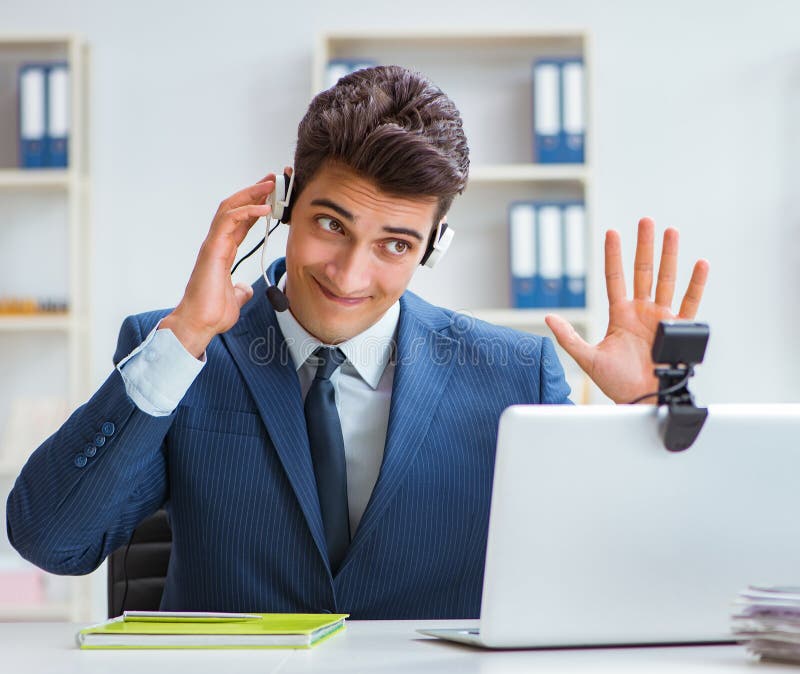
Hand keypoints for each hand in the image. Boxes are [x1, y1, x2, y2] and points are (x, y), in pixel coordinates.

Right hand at [160, 174, 277, 356]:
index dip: (255, 207)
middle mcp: (217, 243)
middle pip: (234, 208)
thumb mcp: (235, 298)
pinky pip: (229, 221)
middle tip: (273, 181)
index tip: (271, 197)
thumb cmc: (212, 312)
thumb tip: (244, 289)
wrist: (200, 323)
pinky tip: (263, 209)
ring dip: (250, 194)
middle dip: (254, 192)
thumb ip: (240, 290)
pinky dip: (246, 211)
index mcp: (223, 251)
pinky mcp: (212, 248)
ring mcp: (213, 244)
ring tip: (269, 186)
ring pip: (230, 208)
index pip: (240, 222)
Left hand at [545, 217, 709, 403]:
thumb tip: (548, 318)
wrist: (639, 401)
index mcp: (620, 314)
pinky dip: (695, 284)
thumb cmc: (615, 382)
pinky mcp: (677, 330)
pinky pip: (689, 303)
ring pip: (666, 279)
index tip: (612, 232)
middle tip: (646, 221)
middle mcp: (641, 311)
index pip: (615, 277)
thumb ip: (569, 337)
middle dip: (644, 246)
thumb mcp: (586, 358)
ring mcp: (660, 318)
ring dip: (669, 256)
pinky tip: (699, 265)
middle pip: (643, 271)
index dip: (613, 255)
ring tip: (671, 232)